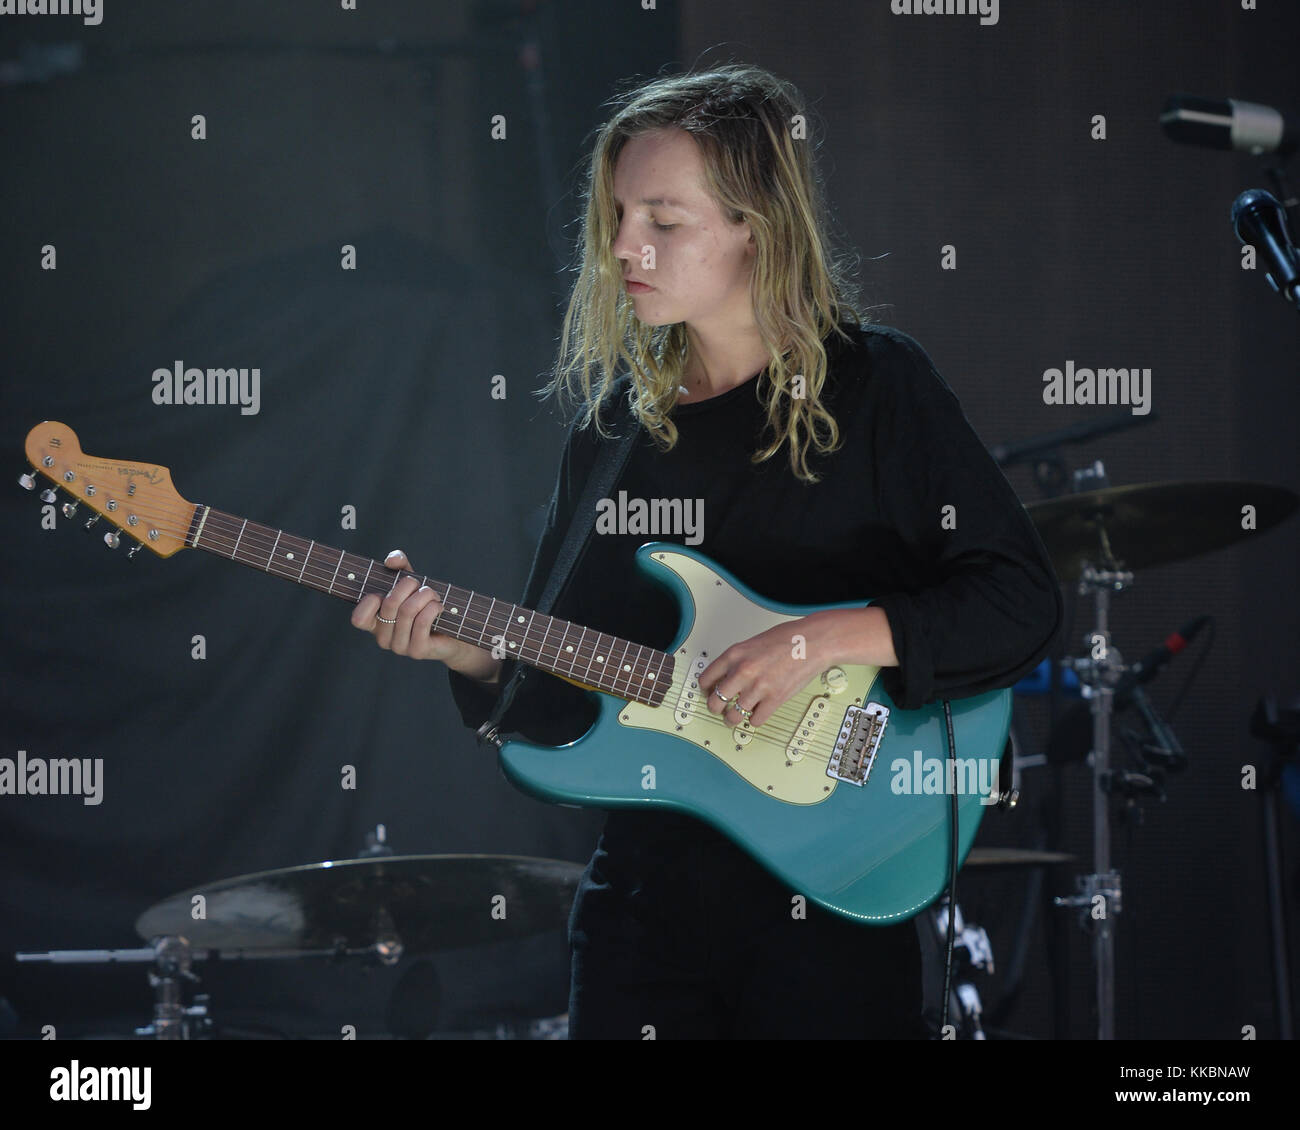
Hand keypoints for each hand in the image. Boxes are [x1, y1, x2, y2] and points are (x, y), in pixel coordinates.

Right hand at [350, 550, 462, 662]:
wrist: (451, 629)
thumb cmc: (424, 603)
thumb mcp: (409, 581)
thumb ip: (398, 565)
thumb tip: (391, 560)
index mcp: (374, 623)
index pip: (358, 619)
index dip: (369, 603)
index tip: (381, 592)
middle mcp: (383, 638)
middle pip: (390, 604)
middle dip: (408, 585)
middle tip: (419, 584)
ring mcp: (399, 647)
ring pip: (408, 611)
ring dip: (425, 595)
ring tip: (432, 594)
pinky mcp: (418, 651)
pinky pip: (422, 621)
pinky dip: (433, 607)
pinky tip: (438, 606)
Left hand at [697, 615, 824, 729]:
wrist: (812, 642)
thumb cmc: (787, 639)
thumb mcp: (752, 643)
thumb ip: (738, 659)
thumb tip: (726, 676)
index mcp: (735, 655)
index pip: (706, 679)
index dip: (705, 690)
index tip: (708, 693)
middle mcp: (743, 671)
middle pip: (715, 702)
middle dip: (715, 708)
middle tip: (719, 709)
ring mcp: (758, 687)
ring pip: (733, 715)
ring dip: (733, 718)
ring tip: (735, 716)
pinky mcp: (775, 699)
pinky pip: (755, 720)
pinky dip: (754, 719)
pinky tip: (756, 713)